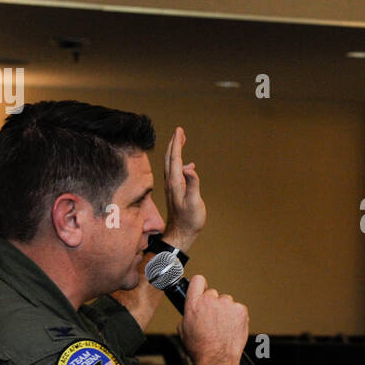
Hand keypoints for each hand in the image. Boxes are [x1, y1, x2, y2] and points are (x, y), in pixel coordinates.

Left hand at [161, 127, 205, 250]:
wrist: (181, 234)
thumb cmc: (189, 220)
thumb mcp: (194, 202)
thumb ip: (192, 184)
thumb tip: (189, 167)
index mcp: (175, 182)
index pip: (175, 158)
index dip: (177, 143)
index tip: (179, 130)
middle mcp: (170, 182)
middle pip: (170, 158)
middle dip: (174, 144)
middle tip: (179, 132)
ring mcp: (171, 187)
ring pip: (170, 164)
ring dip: (174, 152)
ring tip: (180, 142)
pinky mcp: (174, 192)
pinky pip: (174, 172)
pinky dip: (178, 163)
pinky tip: (186, 165)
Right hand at [177, 274, 248, 364]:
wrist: (217, 359)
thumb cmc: (200, 348)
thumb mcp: (183, 329)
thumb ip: (188, 314)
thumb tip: (192, 311)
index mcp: (194, 304)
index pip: (198, 281)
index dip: (201, 285)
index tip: (203, 289)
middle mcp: (210, 301)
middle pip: (213, 293)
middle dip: (214, 304)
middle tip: (213, 319)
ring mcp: (226, 304)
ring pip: (227, 302)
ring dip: (226, 311)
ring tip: (223, 327)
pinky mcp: (240, 310)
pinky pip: (238, 309)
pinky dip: (237, 317)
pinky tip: (231, 328)